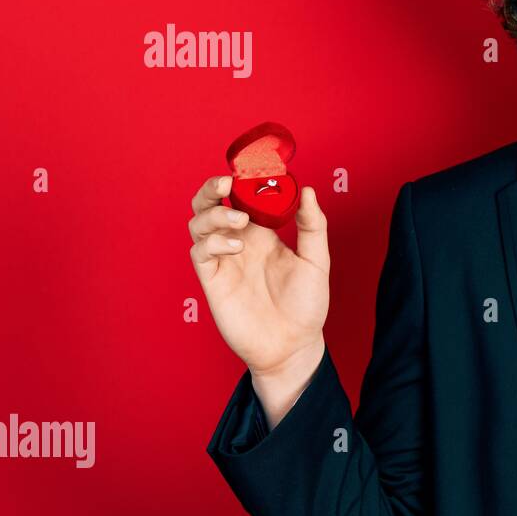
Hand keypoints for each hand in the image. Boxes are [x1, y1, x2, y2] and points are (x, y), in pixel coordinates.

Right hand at [188, 174, 330, 397]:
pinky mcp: (213, 281)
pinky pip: (200, 252)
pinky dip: (213, 241)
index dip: (242, 180)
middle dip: (212, 188)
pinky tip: (235, 246)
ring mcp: (224, 260)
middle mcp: (240, 242)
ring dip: (214, 213)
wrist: (294, 346)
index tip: (251, 169)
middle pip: (211, 204)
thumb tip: (308, 191)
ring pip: (199, 223)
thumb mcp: (317, 262)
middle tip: (227, 182)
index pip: (243, 197)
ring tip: (240, 220)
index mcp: (264, 233)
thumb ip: (313, 226)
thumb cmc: (307, 305)